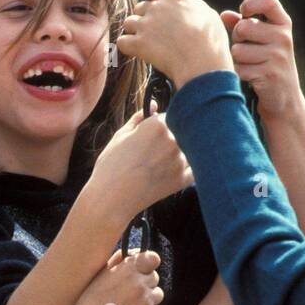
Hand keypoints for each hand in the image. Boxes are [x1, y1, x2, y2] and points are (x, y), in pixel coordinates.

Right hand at [66, 247, 162, 304]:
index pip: (152, 258)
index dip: (148, 263)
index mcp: (127, 270)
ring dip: (147, 299)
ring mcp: (147, 301)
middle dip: (144, 283)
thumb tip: (131, 255)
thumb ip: (116, 263)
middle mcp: (140, 284)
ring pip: (157, 294)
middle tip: (128, 294)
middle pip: (154, 278)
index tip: (143, 269)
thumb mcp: (98, 279)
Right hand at [89, 104, 193, 219]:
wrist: (111, 199)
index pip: (172, 114)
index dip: (164, 122)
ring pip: (190, 148)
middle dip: (174, 136)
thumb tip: (154, 105)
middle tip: (156, 149)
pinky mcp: (183, 179)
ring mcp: (180, 160)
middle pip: (183, 130)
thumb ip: (139, 118)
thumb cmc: (111, 166)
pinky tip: (172, 170)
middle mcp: (174, 140)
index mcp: (158, 125)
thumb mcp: (120, 136)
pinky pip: (194, 168)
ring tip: (160, 162)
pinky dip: (188, 167)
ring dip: (182, 151)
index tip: (154, 132)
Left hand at [116, 0, 233, 89]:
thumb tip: (189, 4)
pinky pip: (122, 42)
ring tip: (148, 43)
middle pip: (139, 6)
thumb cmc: (209, 42)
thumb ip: (194, 5)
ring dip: (135, 31)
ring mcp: (146, 26)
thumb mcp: (208, 14)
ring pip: (128, 23)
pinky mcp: (139, 45)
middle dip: (145, 17)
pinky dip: (128, 47)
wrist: (202, 65)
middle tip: (157, 31)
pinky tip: (138, 52)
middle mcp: (158, 8)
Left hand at [220, 0, 302, 120]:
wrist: (284, 99)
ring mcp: (277, 56)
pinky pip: (239, 68)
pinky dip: (238, 74)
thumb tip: (224, 15)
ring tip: (249, 65)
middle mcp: (283, 37)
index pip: (268, 2)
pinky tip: (248, 78)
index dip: (251, 3)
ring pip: (238, 50)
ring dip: (237, 60)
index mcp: (283, 24)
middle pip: (243, 27)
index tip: (243, 12)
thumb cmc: (267, 65)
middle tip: (245, 48)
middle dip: (237, 39)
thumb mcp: (261, 42)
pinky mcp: (268, 75)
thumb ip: (243, 26)